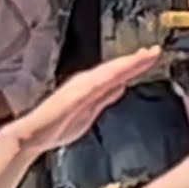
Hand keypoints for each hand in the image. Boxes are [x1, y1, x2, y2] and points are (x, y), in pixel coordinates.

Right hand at [3, 47, 160, 154]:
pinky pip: (96, 82)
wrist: (32, 137)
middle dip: (137, 60)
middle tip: (156, 50)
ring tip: (146, 55)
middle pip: (118, 69)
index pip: (120, 74)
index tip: (153, 56)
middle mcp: (87, 84)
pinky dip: (110, 74)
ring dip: (127, 63)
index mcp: (93, 89)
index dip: (137, 65)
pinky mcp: (74, 94)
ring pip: (110, 72)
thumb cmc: (55, 127)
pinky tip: (122, 70)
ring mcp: (81, 87)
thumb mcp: (90, 112)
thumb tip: (122, 86)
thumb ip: (106, 97)